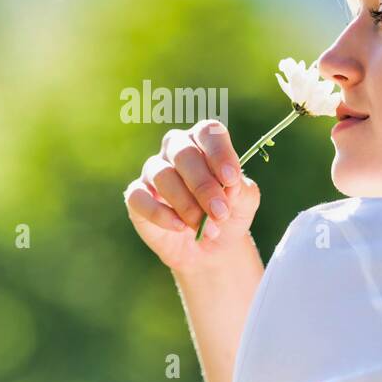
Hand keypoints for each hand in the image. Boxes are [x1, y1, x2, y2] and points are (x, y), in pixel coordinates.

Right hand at [123, 119, 260, 272]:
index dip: (219, 153)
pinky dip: (160, 214)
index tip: (231, 179)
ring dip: (187, 205)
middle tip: (220, 212)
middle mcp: (176, 149)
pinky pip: (139, 197)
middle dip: (204, 185)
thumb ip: (241, 189)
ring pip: (162, 175)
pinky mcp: (136, 195)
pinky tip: (180, 227)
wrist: (211, 249)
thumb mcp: (245, 203)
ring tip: (207, 229)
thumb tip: (228, 185)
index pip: (208, 132)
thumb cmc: (228, 215)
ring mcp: (153, 171)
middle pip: (184, 153)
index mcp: (204, 142)